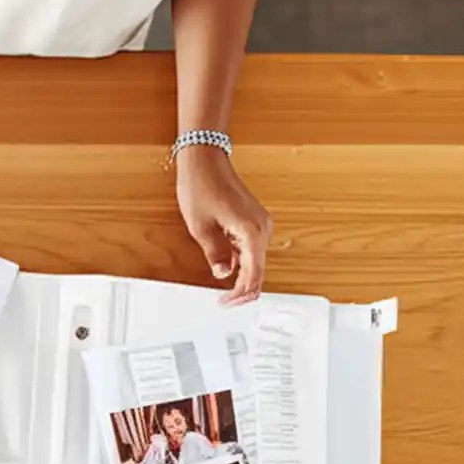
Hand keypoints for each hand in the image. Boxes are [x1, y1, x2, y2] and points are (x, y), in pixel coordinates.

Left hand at [175, 147, 273, 305]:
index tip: (226, 303)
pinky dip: (242, 262)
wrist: (205, 161)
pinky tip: (228, 270)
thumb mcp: (200, 228)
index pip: (253, 275)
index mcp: (252, 232)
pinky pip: (251, 248)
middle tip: (226, 303)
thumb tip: (224, 273)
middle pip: (259, 270)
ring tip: (225, 292)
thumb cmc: (201, 187)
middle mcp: (262, 228)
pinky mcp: (253, 221)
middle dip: (243, 289)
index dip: (240, 294)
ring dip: (243, 277)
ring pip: (256, 261)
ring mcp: (260, 224)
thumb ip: (215, 254)